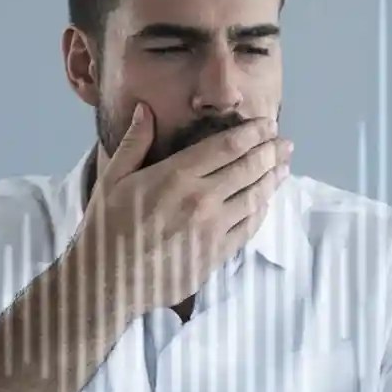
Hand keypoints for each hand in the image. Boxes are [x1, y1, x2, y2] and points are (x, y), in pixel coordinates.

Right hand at [74, 102, 293, 316]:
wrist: (108, 282)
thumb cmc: (106, 229)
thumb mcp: (112, 179)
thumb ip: (134, 142)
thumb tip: (145, 109)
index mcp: (177, 175)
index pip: (229, 145)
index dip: (253, 132)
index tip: (266, 123)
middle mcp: (201, 199)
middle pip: (249, 167)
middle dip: (271, 151)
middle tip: (285, 143)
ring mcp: (213, 229)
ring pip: (255, 196)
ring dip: (273, 178)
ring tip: (284, 167)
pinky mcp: (216, 255)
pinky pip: (248, 228)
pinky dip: (261, 211)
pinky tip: (265, 201)